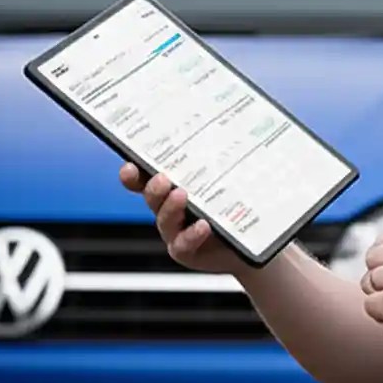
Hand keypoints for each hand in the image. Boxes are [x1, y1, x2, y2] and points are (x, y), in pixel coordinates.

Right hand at [119, 163, 243, 274]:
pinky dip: (190, 235)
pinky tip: (203, 226)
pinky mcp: (188, 251)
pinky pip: (183, 244)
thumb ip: (222, 158)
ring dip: (170, 208)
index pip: (146, 178)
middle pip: (153, 197)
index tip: (130, 166)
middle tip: (162, 179)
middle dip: (153, 188)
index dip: (134, 174)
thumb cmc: (238, 203)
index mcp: (174, 187)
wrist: (252, 242)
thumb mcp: (230, 176)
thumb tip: (225, 132)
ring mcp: (177, 231)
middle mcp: (170, 208)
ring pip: (165, 220)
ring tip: (182, 196)